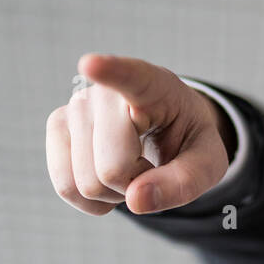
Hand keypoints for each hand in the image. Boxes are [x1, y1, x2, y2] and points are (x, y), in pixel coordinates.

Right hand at [45, 53, 230, 214]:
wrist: (164, 133)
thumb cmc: (186, 141)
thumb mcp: (207, 163)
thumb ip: (185, 181)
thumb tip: (136, 200)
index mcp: (156, 87)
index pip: (131, 78)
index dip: (110, 72)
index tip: (91, 64)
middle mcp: (107, 91)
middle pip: (111, 169)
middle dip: (133, 185)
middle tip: (150, 166)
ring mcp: (76, 106)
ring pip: (84, 183)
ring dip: (112, 193)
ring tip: (130, 167)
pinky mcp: (57, 126)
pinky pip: (65, 187)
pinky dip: (89, 199)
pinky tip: (106, 179)